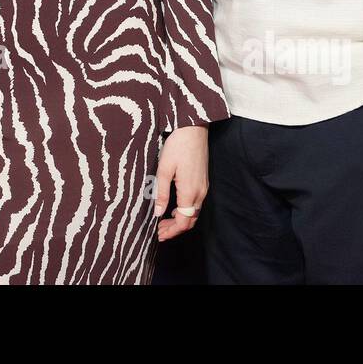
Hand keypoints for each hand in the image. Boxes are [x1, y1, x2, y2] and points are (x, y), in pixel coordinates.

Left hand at [154, 125, 207, 241]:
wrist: (193, 129)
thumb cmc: (177, 146)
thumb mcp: (164, 169)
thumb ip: (162, 193)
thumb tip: (158, 213)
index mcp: (190, 191)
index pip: (183, 222)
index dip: (171, 232)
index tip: (159, 235)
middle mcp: (200, 192)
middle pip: (190, 220)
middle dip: (175, 229)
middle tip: (159, 231)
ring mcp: (203, 187)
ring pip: (194, 212)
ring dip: (180, 220)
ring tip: (163, 222)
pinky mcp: (203, 181)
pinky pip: (196, 203)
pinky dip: (185, 211)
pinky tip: (174, 208)